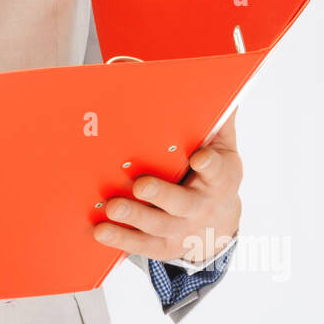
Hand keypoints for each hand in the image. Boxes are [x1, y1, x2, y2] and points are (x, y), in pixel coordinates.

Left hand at [93, 111, 242, 265]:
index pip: (217, 170)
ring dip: (134, 217)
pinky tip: (101, 230)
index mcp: (220, 177)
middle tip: (141, 184)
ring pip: (158, 226)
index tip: (199, 156)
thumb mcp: (222, 145)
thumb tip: (215, 77)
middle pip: (182, 203)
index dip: (209, 164)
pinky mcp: (164, 246)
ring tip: (112, 207)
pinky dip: (121, 239)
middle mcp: (201, 206)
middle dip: (161, 194)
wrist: (219, 223)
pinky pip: (142, 245)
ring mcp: (182, 229)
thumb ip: (215, 116)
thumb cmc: (213, 174)